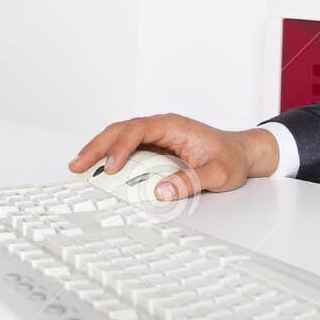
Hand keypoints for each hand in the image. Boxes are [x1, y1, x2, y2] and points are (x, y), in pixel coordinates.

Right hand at [68, 113, 279, 200]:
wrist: (243, 153)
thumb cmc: (232, 159)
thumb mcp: (218, 174)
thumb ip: (191, 182)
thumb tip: (161, 193)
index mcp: (174, 126)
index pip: (138, 130)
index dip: (121, 147)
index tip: (112, 167)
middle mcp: (162, 127)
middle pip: (121, 130)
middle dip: (97, 146)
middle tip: (76, 164)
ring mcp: (157, 136)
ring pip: (120, 137)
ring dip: (100, 150)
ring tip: (79, 166)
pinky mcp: (156, 147)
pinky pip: (128, 148)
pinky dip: (111, 156)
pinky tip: (100, 168)